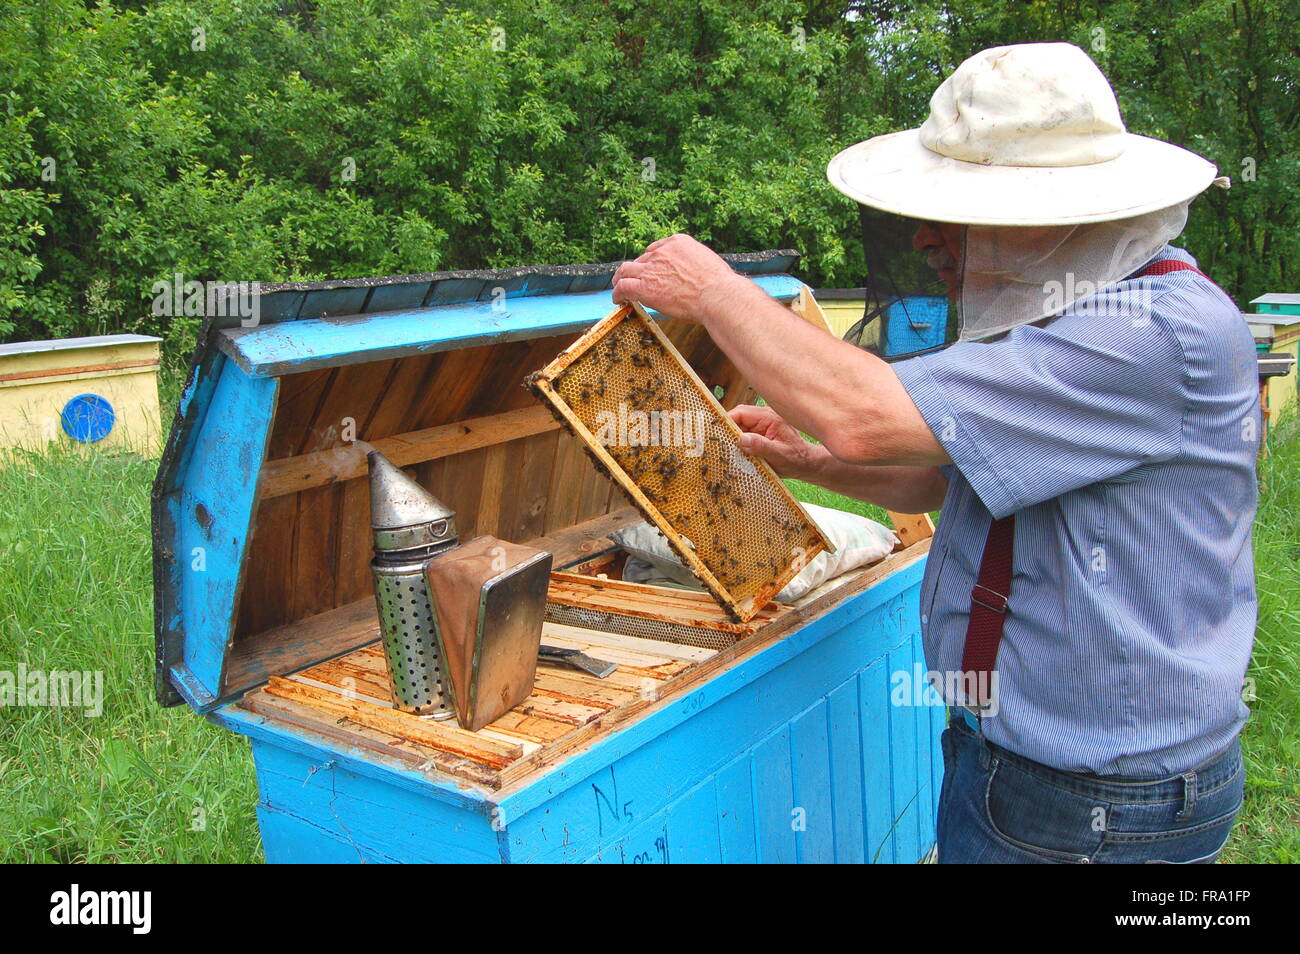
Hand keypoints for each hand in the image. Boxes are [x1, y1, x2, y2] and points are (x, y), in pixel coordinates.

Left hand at [611, 233, 751, 323]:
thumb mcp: (709, 264)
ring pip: (626, 270)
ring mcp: (651, 267)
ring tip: (617, 286)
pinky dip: (618, 292)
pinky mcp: (644, 285)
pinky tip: (618, 300)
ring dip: (620, 278)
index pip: (657, 248)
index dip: (650, 260)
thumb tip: (697, 277)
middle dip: (637, 269)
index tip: (649, 268)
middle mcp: (662, 251)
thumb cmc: (720, 286)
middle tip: (633, 278)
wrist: (717, 295)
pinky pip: (623, 286)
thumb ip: (695, 265)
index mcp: (679, 242)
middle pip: (641, 259)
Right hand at [728, 404, 824, 479]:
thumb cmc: (796, 460)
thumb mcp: (779, 455)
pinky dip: (738, 443)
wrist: (806, 464)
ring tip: (726, 451)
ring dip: (732, 438)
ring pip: (738, 427)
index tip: (717, 433)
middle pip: (737, 418)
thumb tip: (742, 439)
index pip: (741, 412)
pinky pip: (743, 434)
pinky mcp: (759, 433)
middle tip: (719, 445)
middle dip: (728, 431)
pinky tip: (735, 453)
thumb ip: (761, 446)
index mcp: (769, 418)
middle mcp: (764, 418)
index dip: (727, 421)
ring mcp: (761, 425)